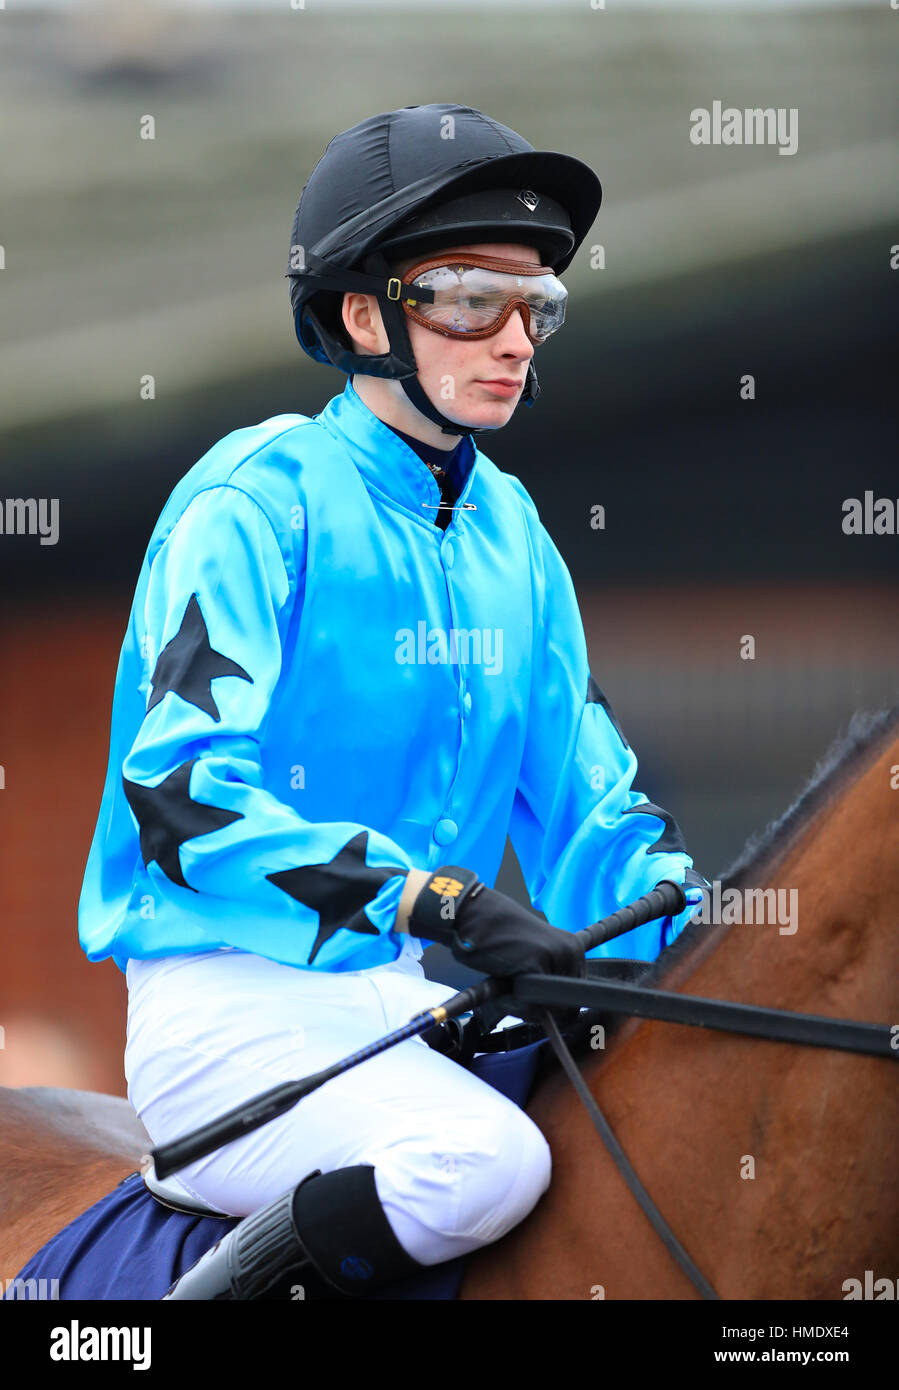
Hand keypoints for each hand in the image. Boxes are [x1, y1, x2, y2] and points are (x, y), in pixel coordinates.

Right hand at [404, 866, 584, 1030]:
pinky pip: (530, 1005)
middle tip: (515, 985)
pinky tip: (502, 978)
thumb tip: (561, 1016)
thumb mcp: (534, 953)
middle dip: (539, 1008)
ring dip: (525, 1007)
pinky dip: (513, 1003)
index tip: (530, 992)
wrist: (475, 914)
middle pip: (566, 1008)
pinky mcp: (535, 964)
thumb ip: (549, 978)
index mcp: (574, 948)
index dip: (551, 1005)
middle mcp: (570, 951)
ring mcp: (555, 957)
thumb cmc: (499, 936)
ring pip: (548, 1009)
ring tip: (508, 978)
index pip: (575, 998)